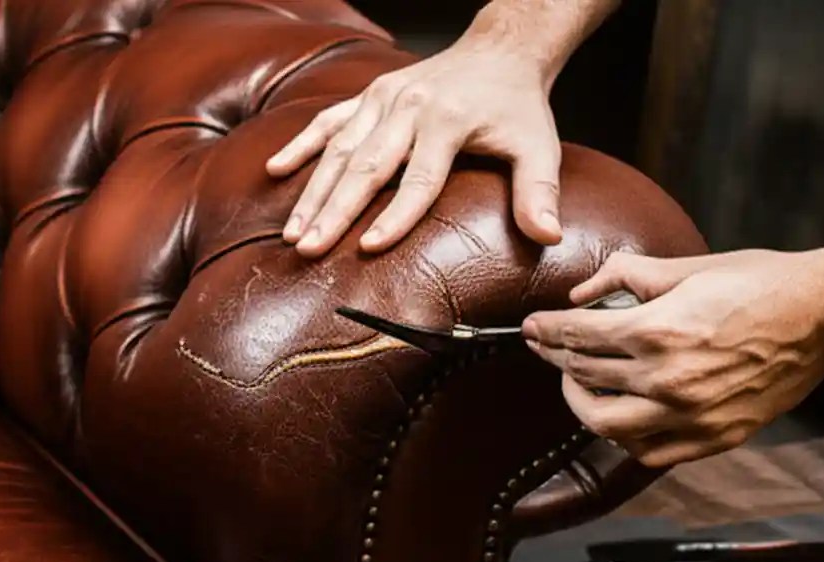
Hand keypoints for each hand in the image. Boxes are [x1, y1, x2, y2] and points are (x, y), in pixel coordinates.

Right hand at [266, 40, 563, 257]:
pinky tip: (276, 171)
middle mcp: (409, 106)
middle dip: (335, 211)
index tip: (369, 247)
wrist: (498, 51)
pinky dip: (301, 145)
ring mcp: (382, 99)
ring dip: (313, 192)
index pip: (418, 178)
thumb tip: (547, 237)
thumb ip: (539, 192)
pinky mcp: (368, 96)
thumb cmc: (516, 107)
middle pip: (366, 167)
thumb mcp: (538, 146)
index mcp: (448, 121)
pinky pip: (328, 121)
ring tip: (293, 232)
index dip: (395, 215)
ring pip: (339, 149)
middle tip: (309, 248)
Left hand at [521, 250, 823, 466]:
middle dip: (554, 360)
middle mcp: (666, 381)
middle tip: (545, 348)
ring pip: (605, 425)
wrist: (821, 317)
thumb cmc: (758, 284)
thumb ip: (626, 278)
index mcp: (656, 333)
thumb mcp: (685, 267)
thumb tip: (581, 295)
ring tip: (577, 384)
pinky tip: (618, 416)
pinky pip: (647, 453)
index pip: (577, 337)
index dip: (546, 330)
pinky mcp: (712, 438)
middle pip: (582, 378)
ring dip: (581, 403)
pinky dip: (623, 437)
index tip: (531, 327)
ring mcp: (688, 416)